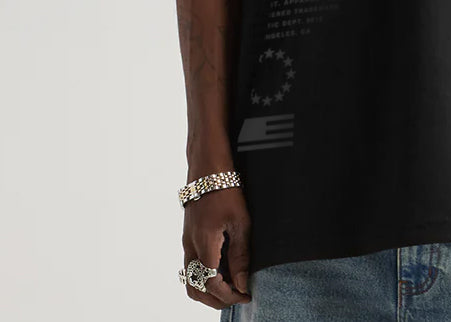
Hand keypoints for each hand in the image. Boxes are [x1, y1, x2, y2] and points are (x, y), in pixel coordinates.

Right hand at [182, 186, 252, 308]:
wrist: (208, 169)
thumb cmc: (226, 190)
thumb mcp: (240, 222)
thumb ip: (240, 255)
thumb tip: (241, 283)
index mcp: (203, 244)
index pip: (212, 284)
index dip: (229, 296)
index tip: (246, 294)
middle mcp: (190, 246)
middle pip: (195, 289)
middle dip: (216, 299)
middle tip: (238, 295)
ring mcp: (186, 242)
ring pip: (190, 279)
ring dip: (208, 290)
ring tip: (231, 286)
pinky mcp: (188, 236)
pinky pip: (191, 266)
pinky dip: (203, 276)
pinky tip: (222, 269)